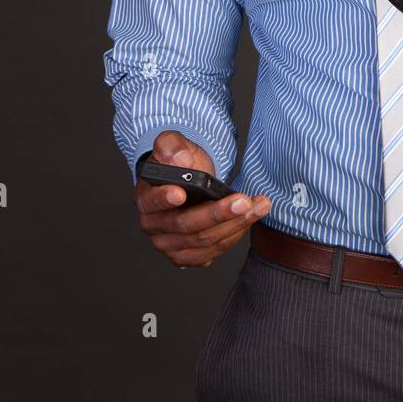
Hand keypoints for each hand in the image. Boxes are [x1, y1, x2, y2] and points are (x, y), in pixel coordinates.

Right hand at [132, 130, 270, 267]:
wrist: (189, 181)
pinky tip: (249, 218)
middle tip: (242, 201)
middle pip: (186, 225)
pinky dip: (234, 235)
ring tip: (258, 206)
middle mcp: (153, 226)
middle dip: (218, 213)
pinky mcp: (188, 256)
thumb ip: (171, 146)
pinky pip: (213, 251)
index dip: (165, 199)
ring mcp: (169, 244)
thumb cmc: (180, 165)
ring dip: (235, 224)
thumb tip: (179, 160)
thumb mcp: (174, 146)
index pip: (152, 202)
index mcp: (145, 198)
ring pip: (204, 241)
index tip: (181, 193)